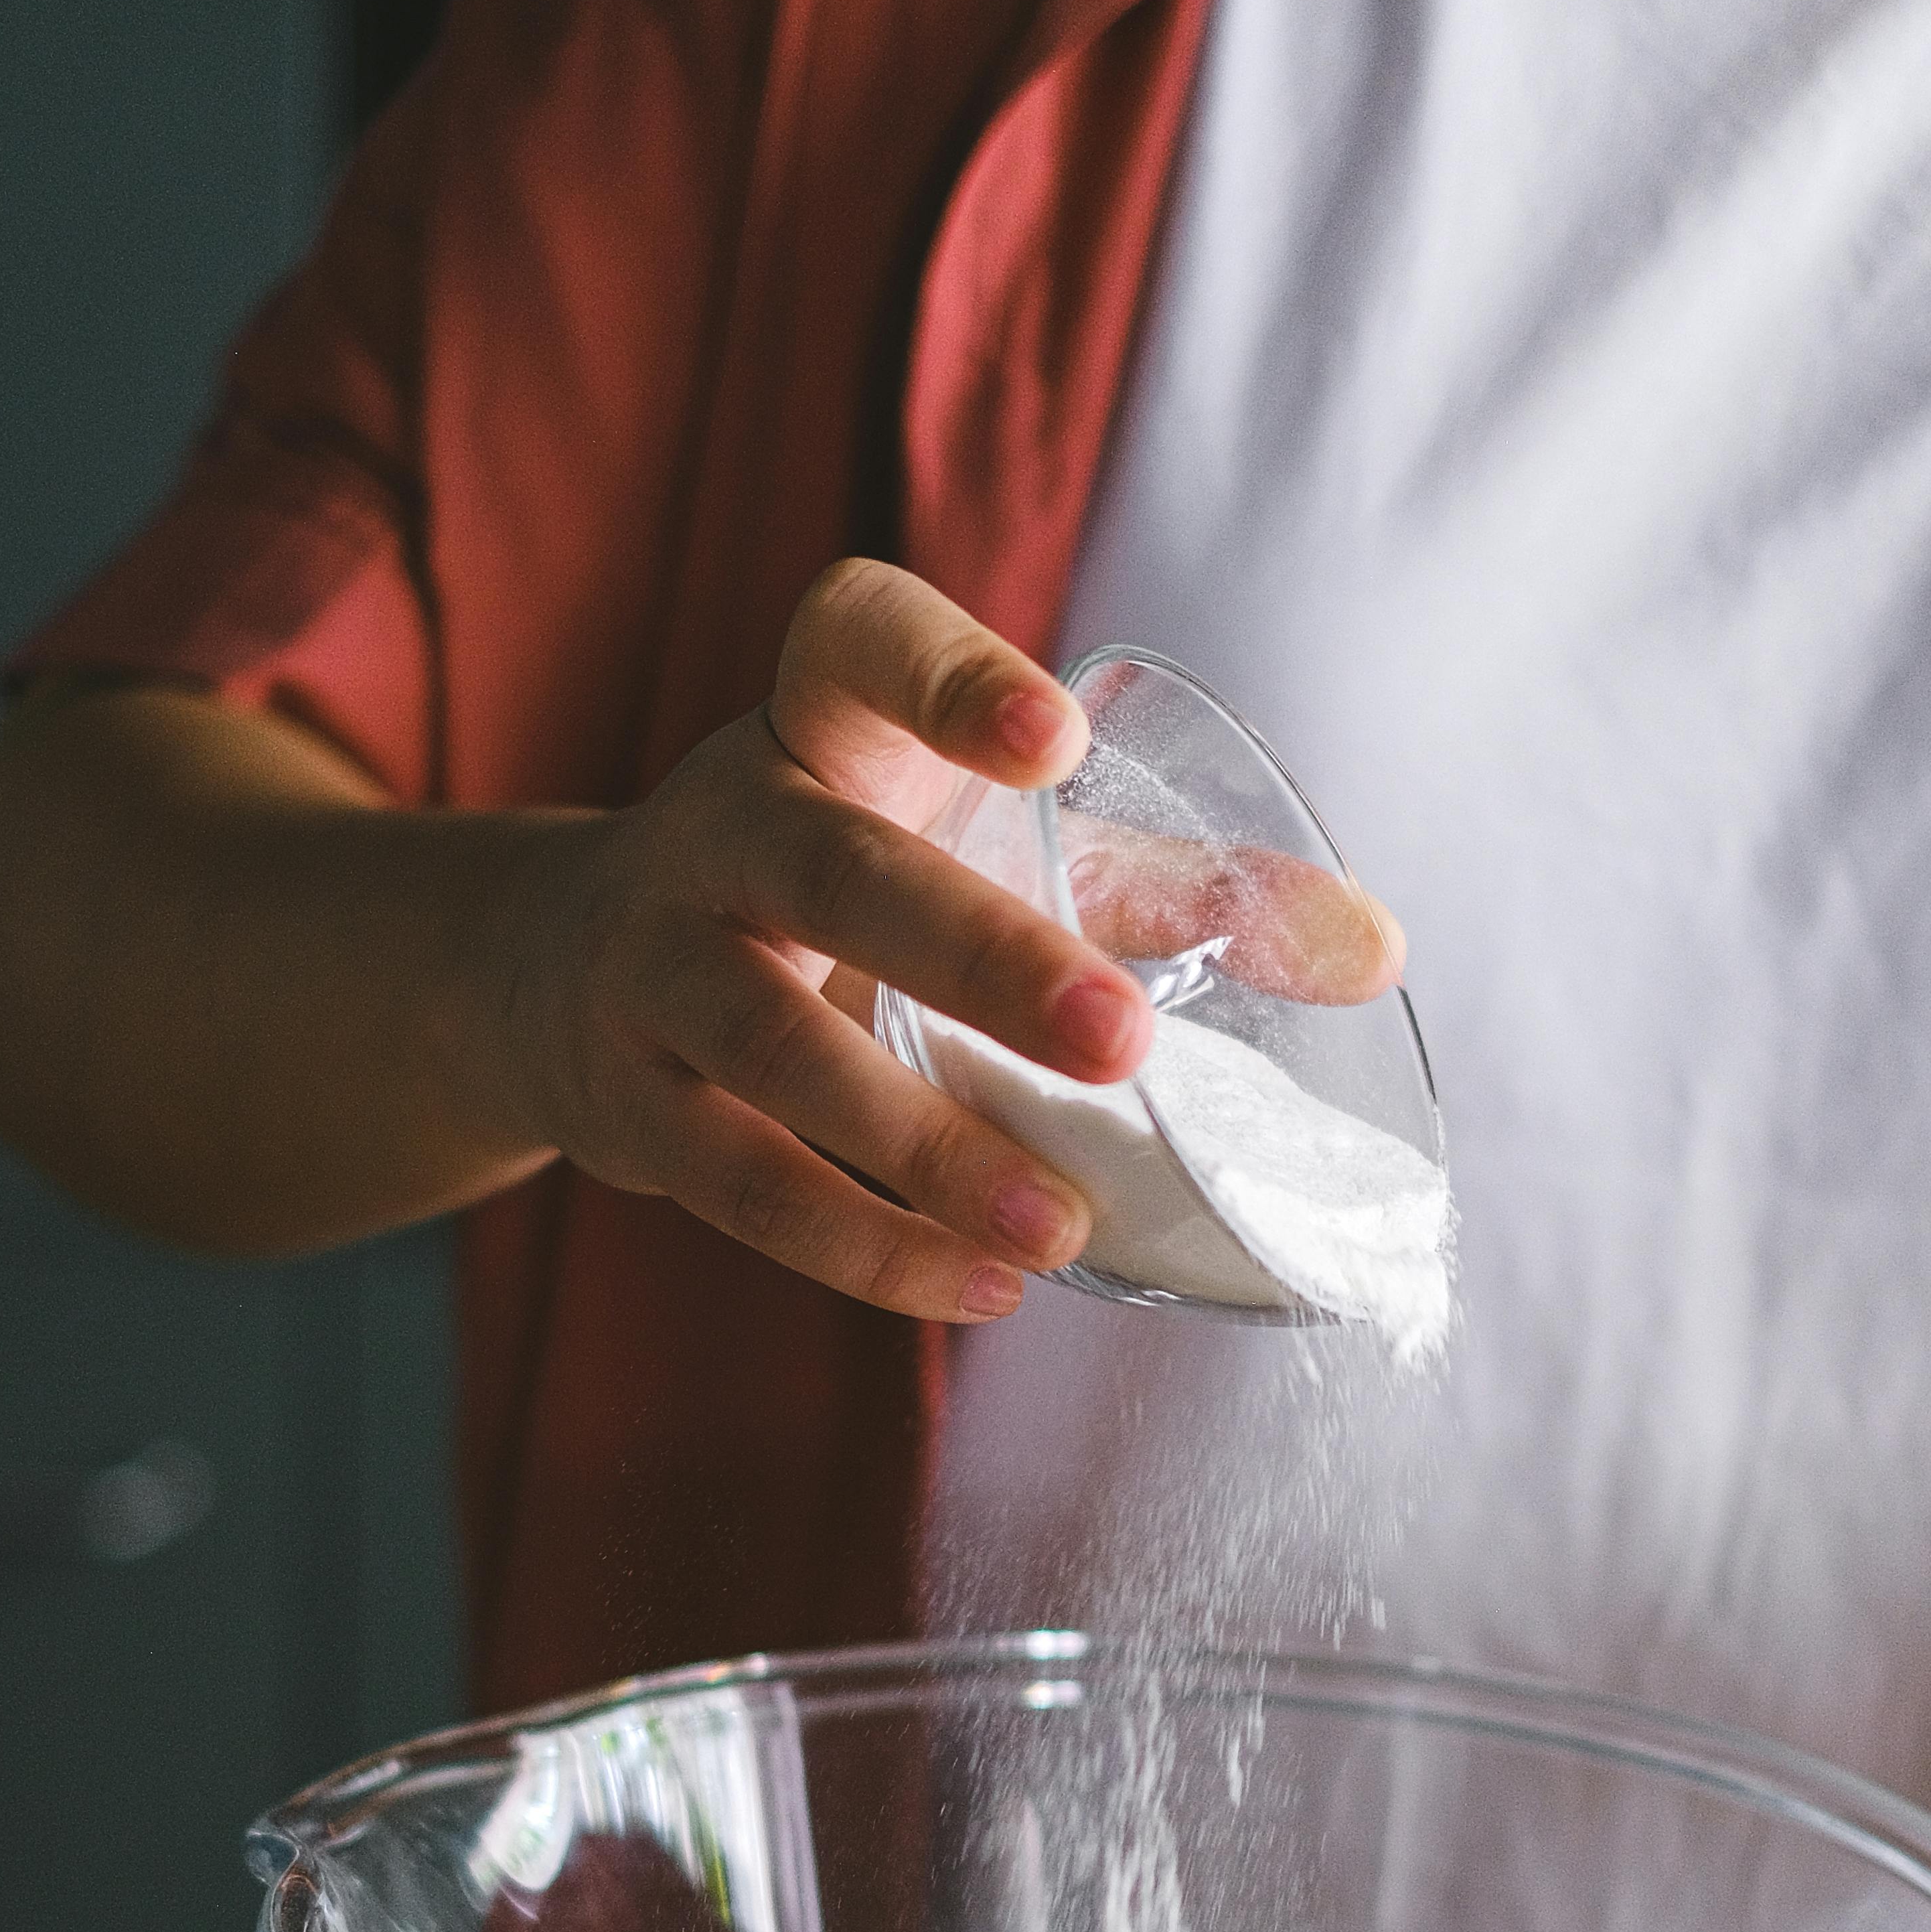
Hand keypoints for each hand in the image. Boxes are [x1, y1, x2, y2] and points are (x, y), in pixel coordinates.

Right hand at [496, 560, 1148, 1323]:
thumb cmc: (832, 890)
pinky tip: (980, 1286)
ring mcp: (654, 966)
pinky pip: (743, 1184)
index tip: (1052, 741)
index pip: (860, 644)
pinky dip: (864, 1247)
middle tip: (1119, 1038)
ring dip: (923, 1148)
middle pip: (837, 877)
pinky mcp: (627, 1102)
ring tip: (1058, 1227)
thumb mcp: (974, 844)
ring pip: (776, 1050)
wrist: (554, 971)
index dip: (949, 679)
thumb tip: (1376, 953)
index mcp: (820, 728)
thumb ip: (1167, 889)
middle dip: (978, 959)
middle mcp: (721, 828)